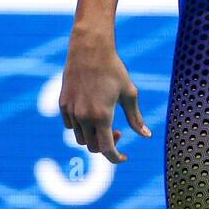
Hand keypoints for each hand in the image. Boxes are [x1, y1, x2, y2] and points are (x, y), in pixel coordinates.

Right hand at [59, 31, 150, 163]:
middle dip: (106, 145)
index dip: (115, 158)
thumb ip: (136, 118)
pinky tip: (91, 113)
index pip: (106, 149)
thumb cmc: (114, 70)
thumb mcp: (129, 93)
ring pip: (80, 138)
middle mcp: (83, 117)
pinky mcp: (62, 105)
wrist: (89, 51)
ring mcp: (70, 112)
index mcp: (102, 116)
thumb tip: (146, 136)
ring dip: (93, 136)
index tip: (123, 158)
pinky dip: (81, 126)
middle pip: (92, 147)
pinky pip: (70, 125)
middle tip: (118, 131)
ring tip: (105, 121)